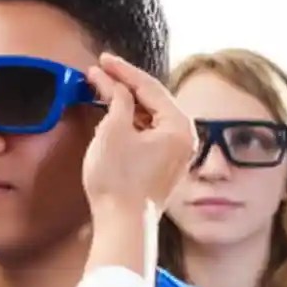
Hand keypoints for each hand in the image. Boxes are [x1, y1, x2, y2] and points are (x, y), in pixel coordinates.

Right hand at [82, 53, 195, 215]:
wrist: (123, 225)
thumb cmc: (119, 181)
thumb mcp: (113, 130)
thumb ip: (116, 99)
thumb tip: (112, 83)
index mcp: (179, 126)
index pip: (149, 87)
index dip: (122, 71)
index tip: (102, 60)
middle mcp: (185, 138)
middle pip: (153, 100)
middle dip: (125, 85)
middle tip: (101, 71)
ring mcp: (176, 154)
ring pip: (150, 117)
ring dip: (127, 104)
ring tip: (102, 89)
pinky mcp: (164, 167)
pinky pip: (149, 134)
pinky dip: (131, 122)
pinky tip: (113, 116)